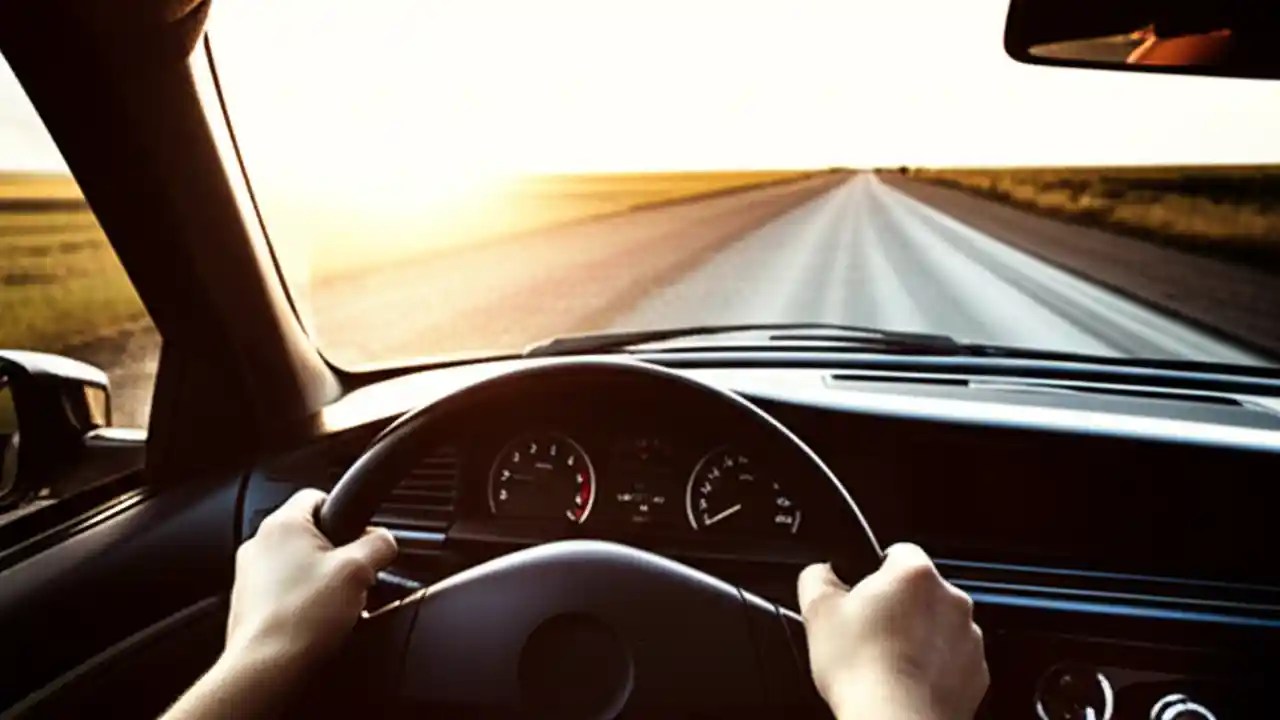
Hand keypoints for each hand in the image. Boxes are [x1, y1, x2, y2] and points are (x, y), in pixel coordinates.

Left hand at [225, 489, 397, 670]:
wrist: (266, 668)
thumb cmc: (303, 617)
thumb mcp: (358, 570)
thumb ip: (378, 545)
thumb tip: (384, 540)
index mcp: (282, 524)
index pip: (319, 496)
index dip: (348, 514)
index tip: (362, 538)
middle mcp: (259, 545)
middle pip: (312, 536)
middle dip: (338, 556)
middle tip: (355, 578)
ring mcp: (249, 577)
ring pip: (299, 567)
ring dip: (321, 582)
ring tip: (337, 607)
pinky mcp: (249, 605)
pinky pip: (285, 593)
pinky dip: (303, 604)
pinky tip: (317, 623)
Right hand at [797, 543, 987, 719]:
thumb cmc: (861, 669)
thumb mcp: (817, 611)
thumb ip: (817, 576)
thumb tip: (822, 572)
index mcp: (915, 573)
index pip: (896, 552)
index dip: (873, 574)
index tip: (860, 598)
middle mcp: (951, 599)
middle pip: (919, 591)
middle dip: (897, 608)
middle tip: (867, 634)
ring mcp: (969, 638)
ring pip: (937, 626)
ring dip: (917, 637)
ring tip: (886, 663)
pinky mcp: (976, 673)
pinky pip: (951, 660)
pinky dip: (933, 667)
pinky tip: (906, 681)